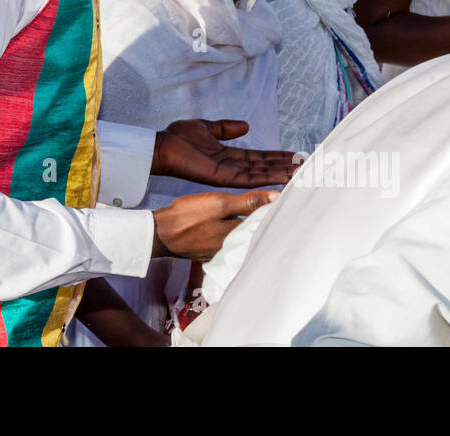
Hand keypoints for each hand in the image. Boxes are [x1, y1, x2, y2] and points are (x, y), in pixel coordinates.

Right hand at [152, 190, 276, 261]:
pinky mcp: (212, 253)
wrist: (161, 233)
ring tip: (261, 217)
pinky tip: (236, 228)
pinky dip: (236, 236)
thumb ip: (248, 202)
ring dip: (251, 230)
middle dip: (266, 223)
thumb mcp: (219, 203)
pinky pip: (230, 245)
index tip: (288, 204)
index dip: (277, 214)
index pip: (265, 225)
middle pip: (256, 235)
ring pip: (243, 240)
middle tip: (279, 210)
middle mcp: (233, 249)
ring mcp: (222, 253)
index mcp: (239, 236)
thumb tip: (277, 197)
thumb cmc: (188, 216)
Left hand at [153, 119, 301, 188]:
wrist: (162, 146)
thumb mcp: (208, 128)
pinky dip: (267, 178)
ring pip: (262, 175)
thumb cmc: (179, 138)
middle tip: (310, 167)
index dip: (278, 157)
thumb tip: (246, 125)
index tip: (298, 156)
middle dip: (286, 167)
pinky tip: (282, 177)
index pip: (260, 158)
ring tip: (303, 172)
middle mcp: (232, 167)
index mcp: (229, 156)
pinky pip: (249, 178)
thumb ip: (227, 128)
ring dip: (282, 173)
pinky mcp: (222, 177)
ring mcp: (228, 174)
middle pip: (266, 167)